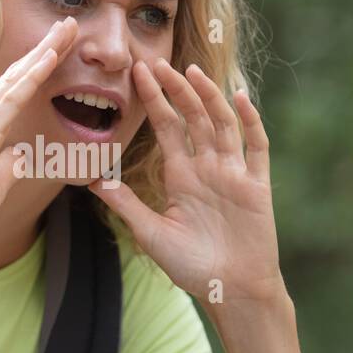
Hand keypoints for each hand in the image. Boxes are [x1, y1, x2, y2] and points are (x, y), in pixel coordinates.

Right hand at [0, 17, 77, 256]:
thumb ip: (5, 168)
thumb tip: (19, 153)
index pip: (16, 91)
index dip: (39, 68)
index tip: (61, 48)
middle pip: (18, 75)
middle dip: (47, 48)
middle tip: (72, 24)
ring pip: (17, 78)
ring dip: (45, 51)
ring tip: (69, 28)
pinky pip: (12, 98)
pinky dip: (33, 75)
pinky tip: (50, 57)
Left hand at [89, 57, 283, 304]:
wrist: (230, 290)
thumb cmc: (191, 266)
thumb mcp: (151, 233)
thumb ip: (127, 205)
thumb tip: (95, 181)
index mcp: (180, 175)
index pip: (166, 127)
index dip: (154, 99)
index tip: (138, 73)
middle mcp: (207, 167)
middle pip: (192, 118)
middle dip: (176, 90)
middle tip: (159, 61)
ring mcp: (232, 173)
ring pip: (221, 124)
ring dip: (208, 98)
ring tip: (193, 72)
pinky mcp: (256, 184)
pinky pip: (255, 147)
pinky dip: (250, 122)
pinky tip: (240, 98)